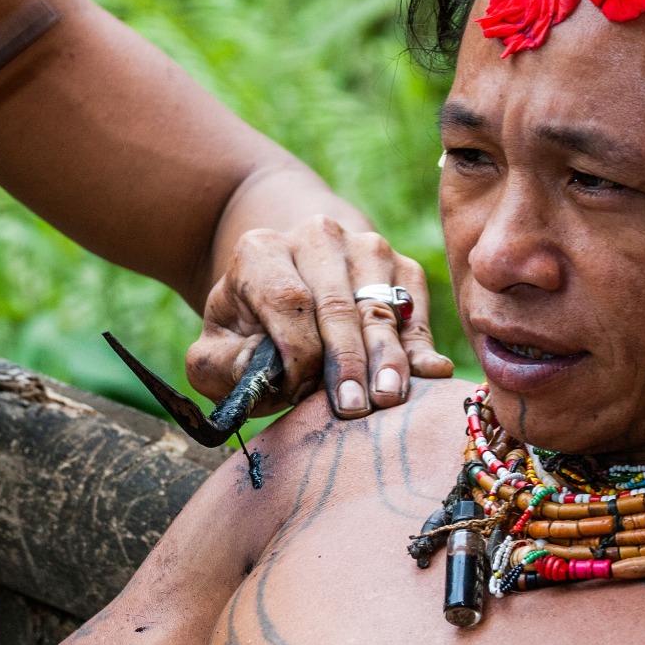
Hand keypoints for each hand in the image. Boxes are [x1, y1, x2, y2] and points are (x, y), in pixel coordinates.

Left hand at [187, 215, 451, 418]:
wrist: (292, 279)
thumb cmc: (253, 329)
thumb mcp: (219, 346)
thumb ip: (221, 366)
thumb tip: (265, 374)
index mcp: (261, 250)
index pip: (286, 299)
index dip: (296, 351)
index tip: (296, 392)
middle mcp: (317, 236)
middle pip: (337, 304)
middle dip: (346, 361)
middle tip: (352, 407)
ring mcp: (366, 247)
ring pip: (380, 307)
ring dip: (387, 355)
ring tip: (388, 397)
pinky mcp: (403, 267)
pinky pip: (414, 310)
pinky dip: (418, 345)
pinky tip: (426, 374)